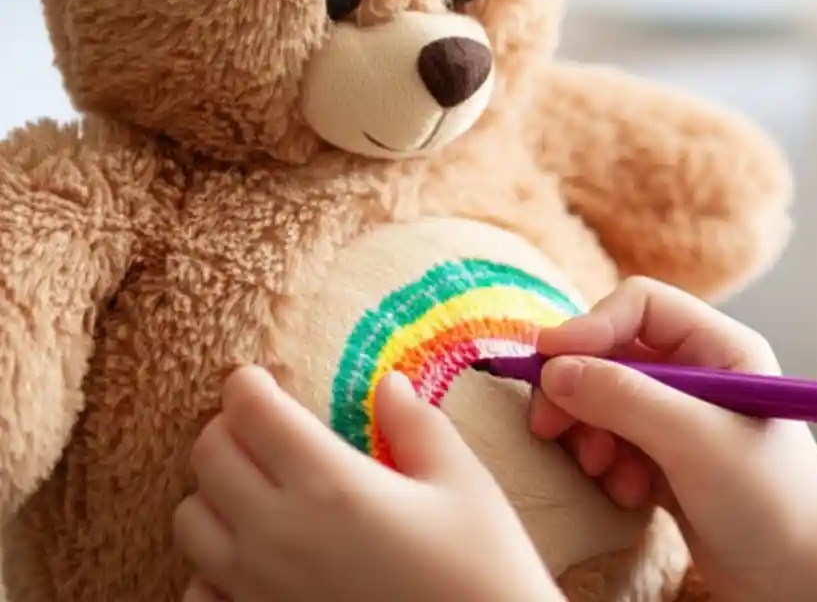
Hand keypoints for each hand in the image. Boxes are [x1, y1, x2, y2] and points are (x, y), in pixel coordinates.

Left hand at [174, 366, 561, 601]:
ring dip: (214, 493)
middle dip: (228, 429)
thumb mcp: (465, 486)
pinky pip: (197, 589)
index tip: (261, 380)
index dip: (248, 384)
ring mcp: (257, 588)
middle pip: (208, 456)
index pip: (249, 410)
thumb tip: (389, 386)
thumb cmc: (481, 570)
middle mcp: (277, 532)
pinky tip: (255, 559)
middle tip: (262, 427)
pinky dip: (210, 566)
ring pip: (190, 520)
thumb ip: (419, 427)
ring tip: (257, 490)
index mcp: (329, 482)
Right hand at [529, 277, 816, 600]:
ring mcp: (682, 418)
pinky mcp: (668, 460)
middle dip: (579, 389)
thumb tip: (555, 370)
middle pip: (612, 352)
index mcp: (722, 348)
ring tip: (604, 471)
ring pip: (604, 400)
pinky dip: (608, 465)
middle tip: (548, 427)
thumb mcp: (695, 442)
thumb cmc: (772, 503)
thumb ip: (624, 399)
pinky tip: (630, 495)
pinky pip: (613, 442)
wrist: (804, 581)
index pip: (640, 306)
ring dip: (592, 434)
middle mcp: (701, 373)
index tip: (547, 363)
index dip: (589, 326)